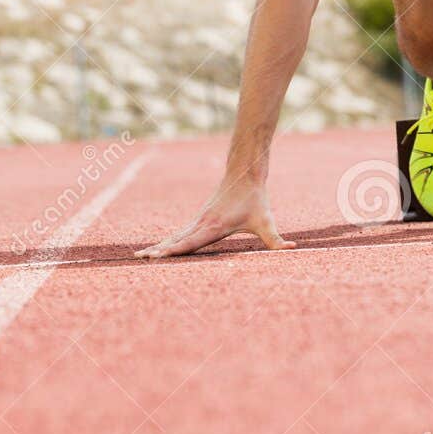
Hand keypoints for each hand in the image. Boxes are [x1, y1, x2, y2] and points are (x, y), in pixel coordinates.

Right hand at [136, 178, 295, 258]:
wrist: (244, 175)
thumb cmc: (255, 199)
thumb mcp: (266, 221)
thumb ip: (276, 240)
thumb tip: (292, 249)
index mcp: (214, 226)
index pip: (190, 242)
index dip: (175, 251)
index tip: (158, 257)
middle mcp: (202, 223)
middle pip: (176, 240)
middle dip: (159, 251)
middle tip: (140, 259)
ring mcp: (198, 221)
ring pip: (175, 236)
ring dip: (158, 246)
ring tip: (140, 256)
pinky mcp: (199, 220)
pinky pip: (179, 233)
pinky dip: (167, 241)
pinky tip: (158, 249)